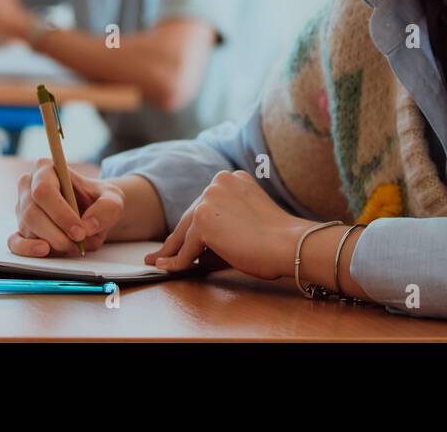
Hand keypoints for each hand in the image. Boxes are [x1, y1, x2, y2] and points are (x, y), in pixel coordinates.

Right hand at [8, 158, 124, 256]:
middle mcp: (28, 186)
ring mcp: (22, 208)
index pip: (43, 190)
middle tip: (78, 241)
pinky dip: (27, 249)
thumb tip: (87, 225)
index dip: (61, 213)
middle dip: (57, 231)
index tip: (80, 230)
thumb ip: (107, 208)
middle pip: (32, 211)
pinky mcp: (21, 229)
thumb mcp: (113, 199)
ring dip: (52, 241)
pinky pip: (14, 241)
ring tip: (73, 244)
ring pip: (28, 227)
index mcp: (46, 168)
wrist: (94, 214)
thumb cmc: (99, 200)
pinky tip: (44, 251)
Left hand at [144, 170, 307, 279]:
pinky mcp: (202, 220)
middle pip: (190, 216)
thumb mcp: (247, 218)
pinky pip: (185, 248)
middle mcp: (218, 182)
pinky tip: (167, 268)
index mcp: (232, 178)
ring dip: (172, 250)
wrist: (287, 244)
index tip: (180, 236)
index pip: (205, 204)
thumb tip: (193, 245)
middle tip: (160, 252)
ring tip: (159, 261)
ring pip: (185, 231)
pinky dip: (176, 262)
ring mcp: (209, 199)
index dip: (192, 223)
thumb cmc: (276, 240)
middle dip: (176, 237)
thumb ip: (224, 222)